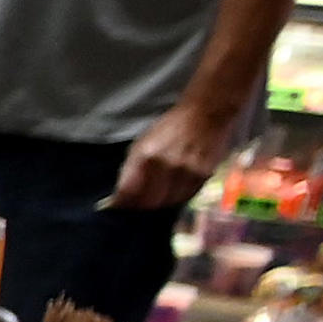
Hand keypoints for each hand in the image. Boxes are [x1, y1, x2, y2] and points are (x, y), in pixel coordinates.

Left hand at [110, 102, 231, 210]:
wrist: (205, 114)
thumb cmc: (168, 128)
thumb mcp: (141, 144)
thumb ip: (130, 170)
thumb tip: (120, 196)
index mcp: (146, 155)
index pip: (128, 191)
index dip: (121, 203)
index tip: (117, 207)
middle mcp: (167, 165)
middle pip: (149, 202)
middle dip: (140, 206)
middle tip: (136, 206)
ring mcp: (187, 171)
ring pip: (169, 202)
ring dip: (160, 203)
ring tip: (156, 196)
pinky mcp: (204, 175)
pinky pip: (187, 196)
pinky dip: (177, 197)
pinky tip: (173, 190)